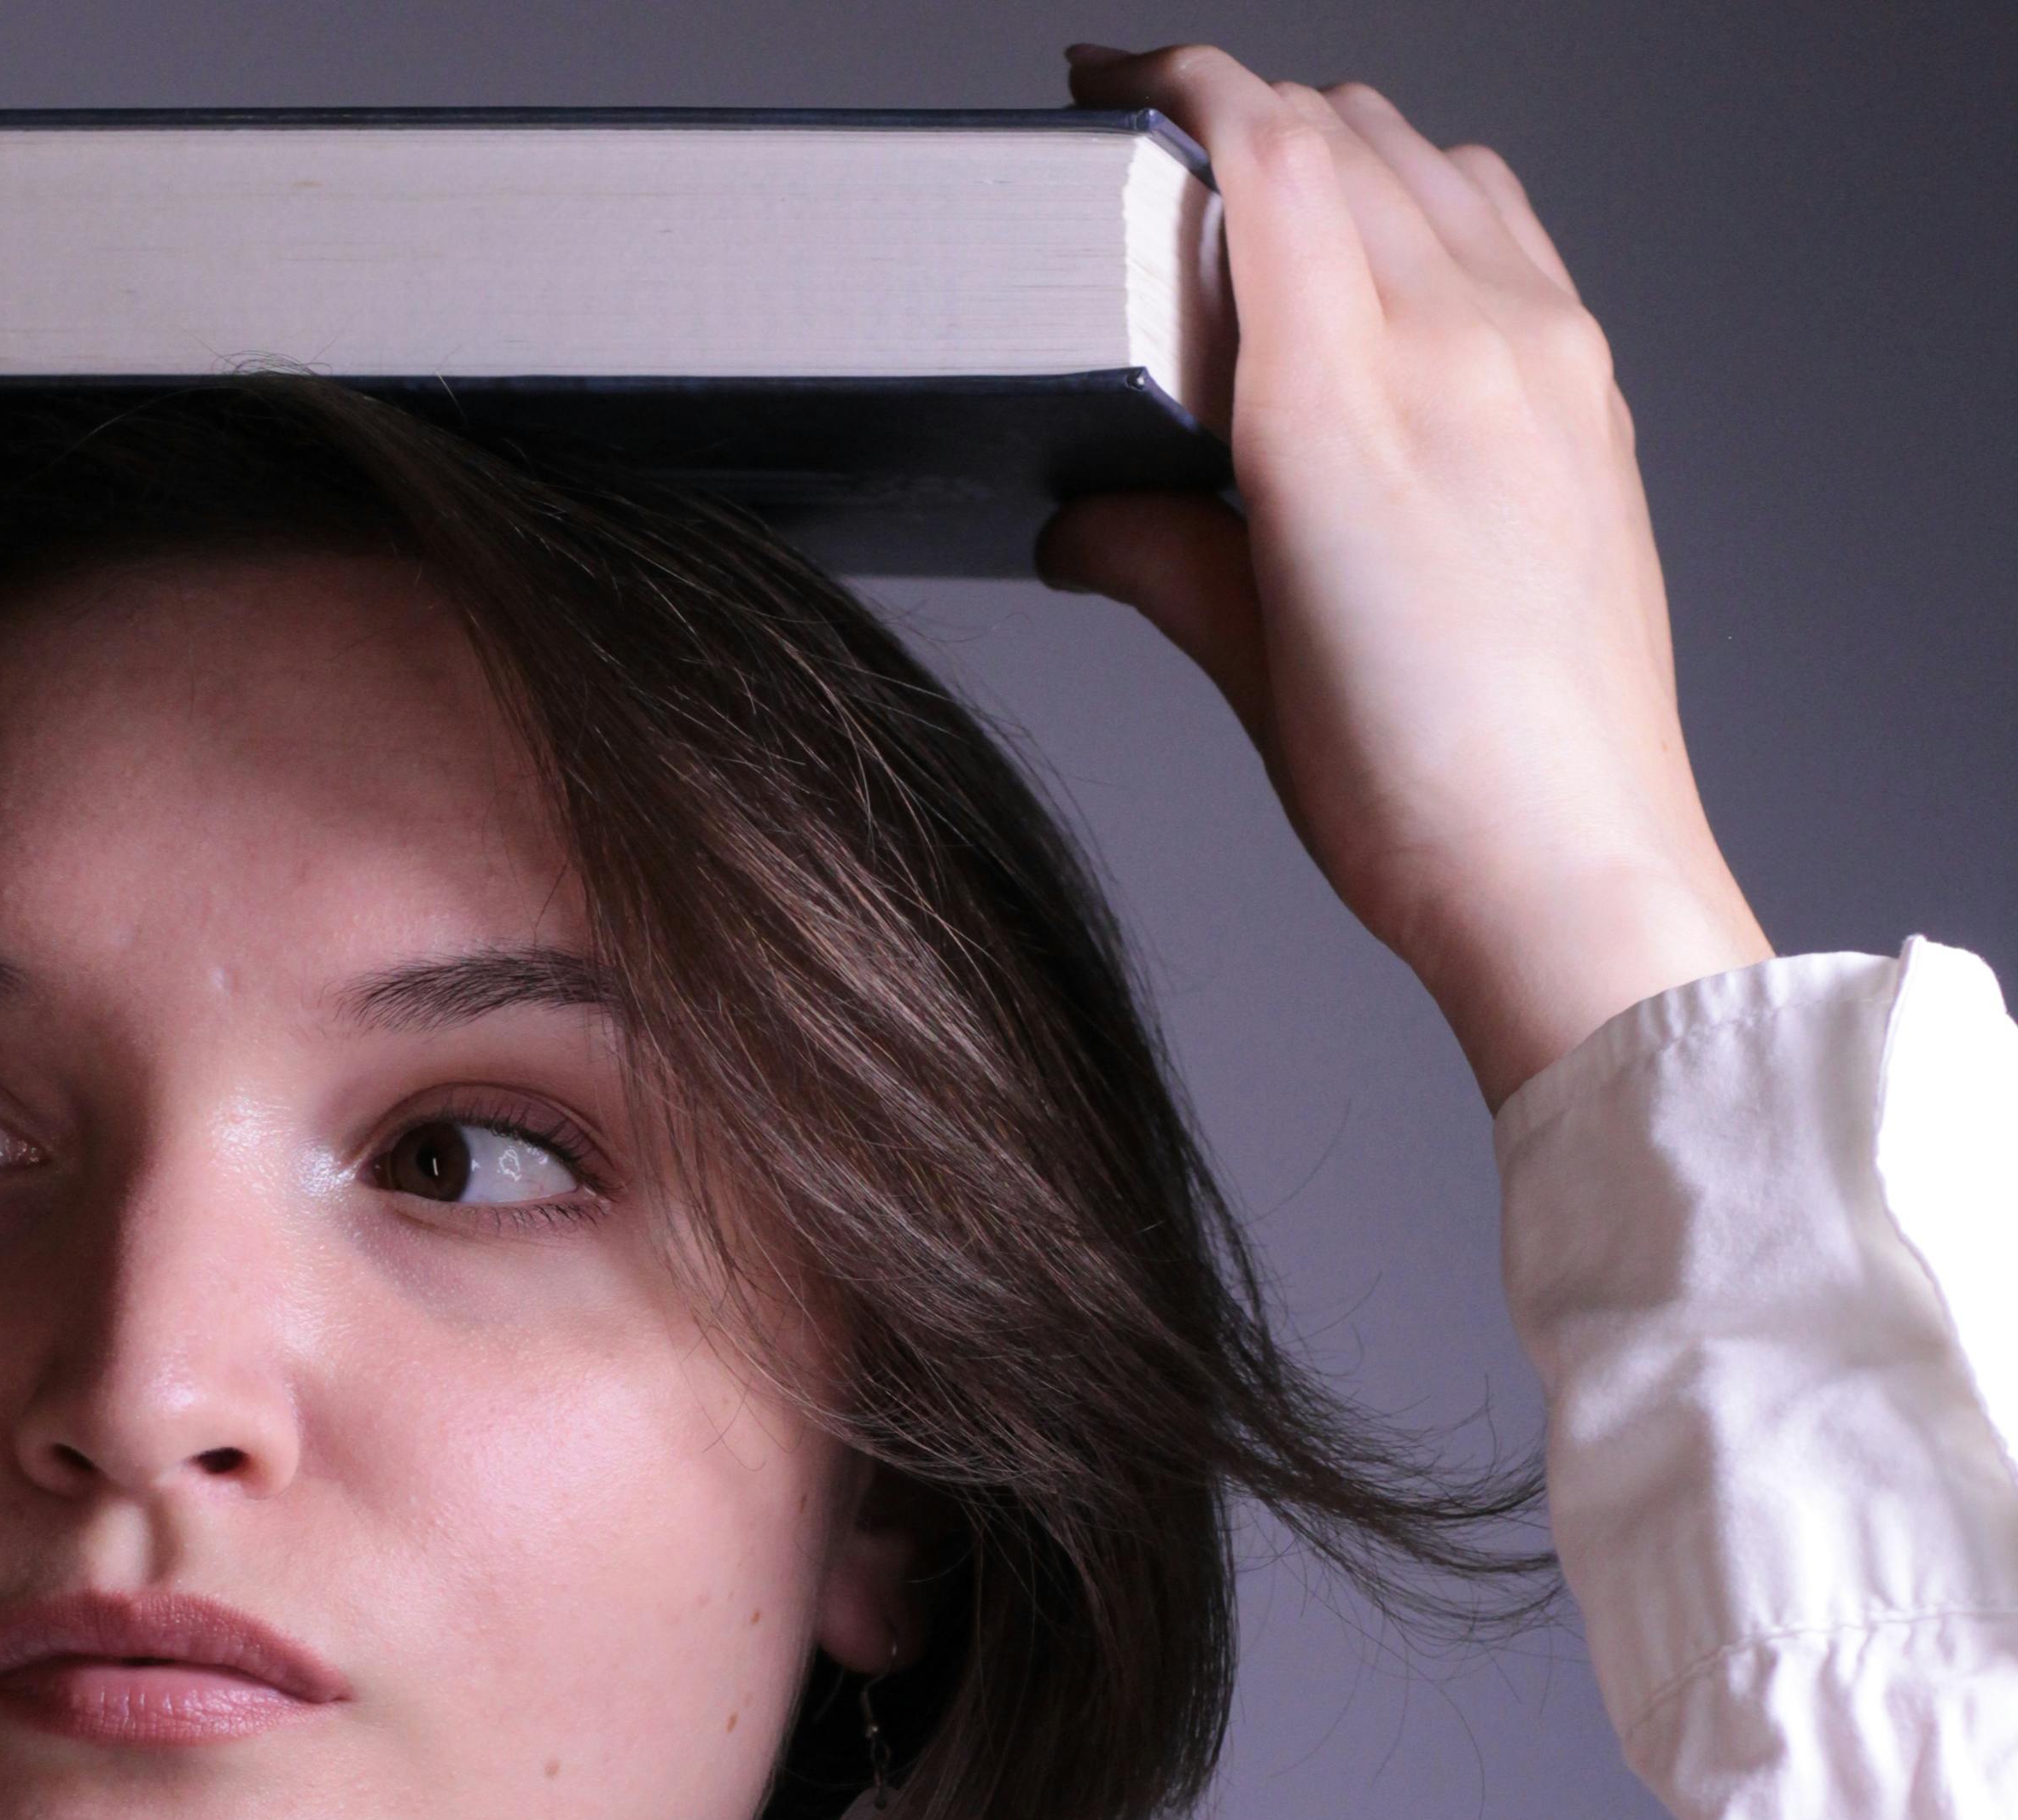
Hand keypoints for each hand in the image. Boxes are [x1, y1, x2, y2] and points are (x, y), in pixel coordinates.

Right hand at [1043, 44, 1768, 1106]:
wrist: (1571, 869)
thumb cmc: (1426, 796)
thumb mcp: (1246, 671)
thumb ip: (1158, 557)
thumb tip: (1086, 520)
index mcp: (1349, 402)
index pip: (1270, 148)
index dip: (1183, 89)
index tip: (1121, 91)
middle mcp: (1464, 345)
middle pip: (1348, 131)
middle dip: (1248, 121)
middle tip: (1172, 176)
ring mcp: (1546, 358)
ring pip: (1437, 160)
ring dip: (1348, 154)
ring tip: (1282, 218)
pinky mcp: (1593, 396)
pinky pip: (1510, 231)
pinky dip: (1435, 211)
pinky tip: (1396, 281)